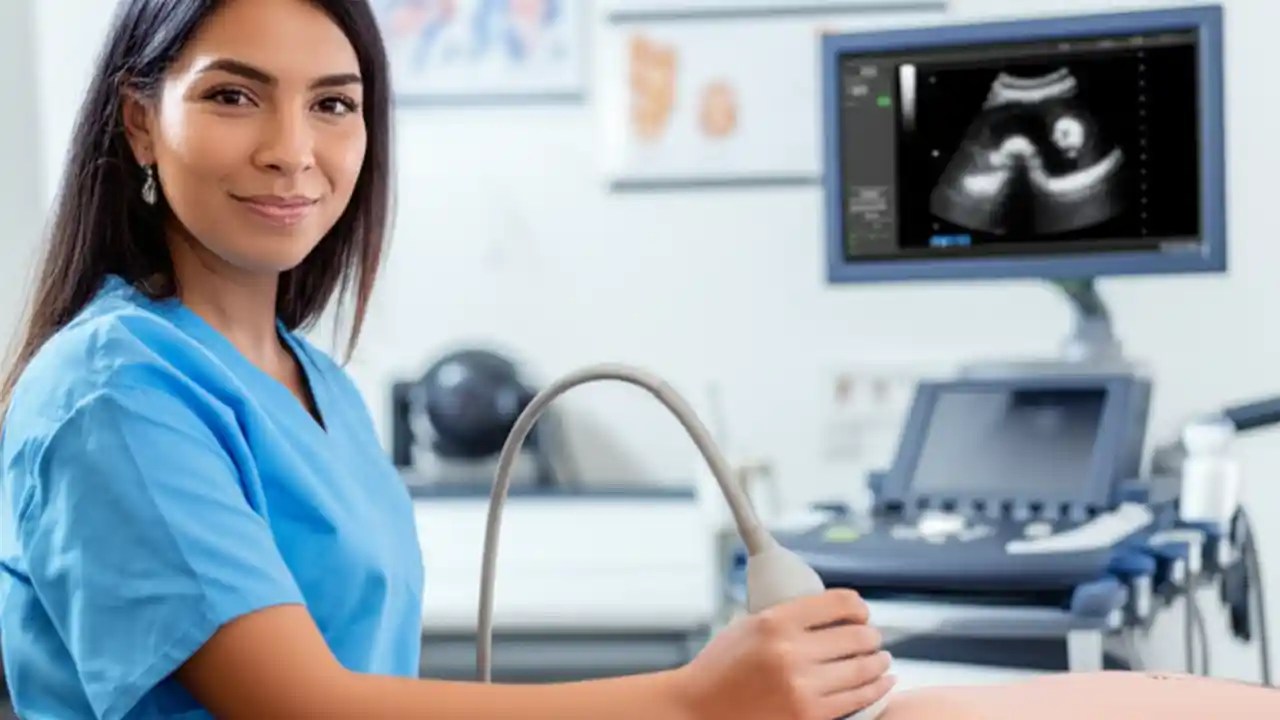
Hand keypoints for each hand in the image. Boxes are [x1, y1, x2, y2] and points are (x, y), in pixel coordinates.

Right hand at [672, 589, 893, 719]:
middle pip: (857, 635)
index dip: (859, 606)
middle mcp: (792, 652)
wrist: (699, 708)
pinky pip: (858, 698)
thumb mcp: (750, 625)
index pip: (840, 603)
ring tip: (882, 659)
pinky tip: (882, 681)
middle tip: (873, 638)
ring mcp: (802, 687)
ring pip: (863, 667)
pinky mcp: (809, 715)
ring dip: (879, 661)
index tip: (861, 613)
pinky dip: (877, 688)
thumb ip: (789, 616)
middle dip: (872, 635)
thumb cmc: (722, 666)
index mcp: (776, 621)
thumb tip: (835, 613)